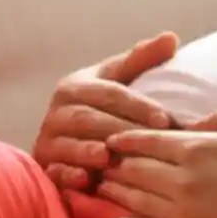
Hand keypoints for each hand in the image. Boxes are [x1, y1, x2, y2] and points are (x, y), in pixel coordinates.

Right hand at [32, 31, 179, 192]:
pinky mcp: (45, 168)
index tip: (165, 119)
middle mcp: (58, 112)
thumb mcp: (118, 81)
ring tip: (109, 157)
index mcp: (76, 86)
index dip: (138, 105)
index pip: (110, 92)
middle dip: (119, 130)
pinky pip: (54, 171)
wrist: (69, 142)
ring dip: (88, 151)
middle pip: (89, 119)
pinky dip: (68, 175)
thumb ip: (142, 60)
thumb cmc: (103, 109)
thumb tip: (171, 37)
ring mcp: (48, 140)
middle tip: (146, 142)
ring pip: (69, 144)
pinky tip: (85, 180)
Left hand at [99, 107, 216, 217]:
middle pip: (135, 170)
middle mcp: (187, 185)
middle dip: (113, 162)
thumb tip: (194, 126)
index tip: (111, 132)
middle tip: (95, 157)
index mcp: (202, 149)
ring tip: (99, 184)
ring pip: (138, 202)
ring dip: (115, 191)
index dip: (126, 134)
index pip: (148, 139)